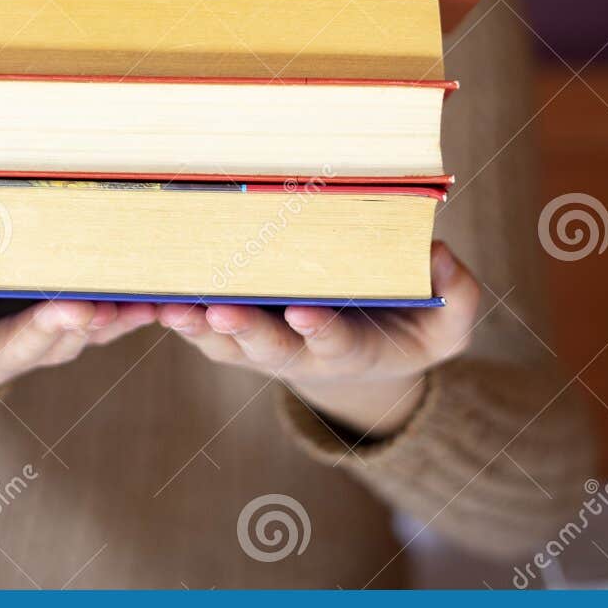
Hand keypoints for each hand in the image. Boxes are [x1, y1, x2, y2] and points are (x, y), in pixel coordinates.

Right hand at [0, 241, 157, 399]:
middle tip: (70, 310)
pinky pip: (92, 331)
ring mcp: (21, 351)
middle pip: (15, 351)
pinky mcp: (51, 337)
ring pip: (61, 344)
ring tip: (121, 301)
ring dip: (95, 325)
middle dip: (43, 331)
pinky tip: (153, 297)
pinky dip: (121, 317)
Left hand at [158, 241, 481, 439]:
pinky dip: (175, 313)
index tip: (306, 313)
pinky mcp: (232, 331)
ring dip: (196, 324)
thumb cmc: (411, 327)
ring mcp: (260, 344)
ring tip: (172, 304)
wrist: (365, 350)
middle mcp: (297, 352)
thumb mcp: (449, 325)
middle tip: (221, 312)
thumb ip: (456, 298)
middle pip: (266, 347)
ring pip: (222, 341)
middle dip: (244, 331)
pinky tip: (151, 293)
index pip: (332, 342)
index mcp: (349, 350)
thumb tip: (441, 256)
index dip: (319, 330)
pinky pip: (199, 325)